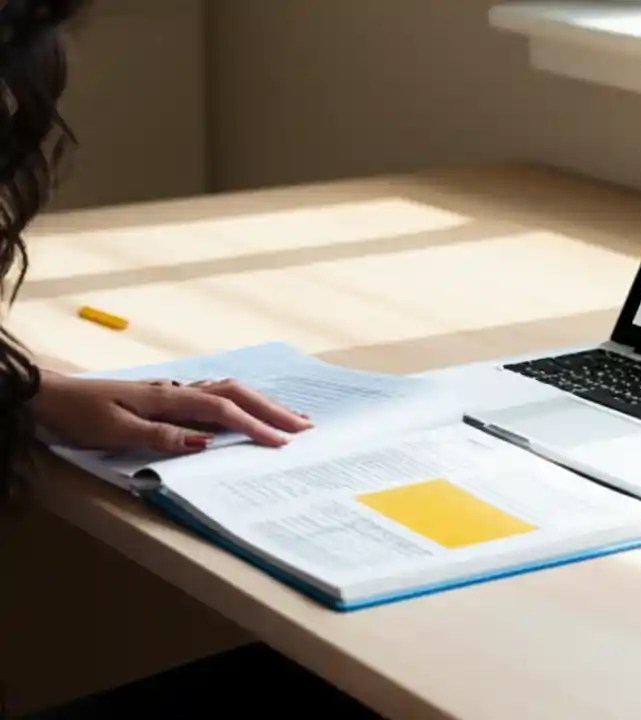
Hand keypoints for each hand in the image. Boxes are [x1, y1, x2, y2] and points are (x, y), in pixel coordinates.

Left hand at [30, 375, 313, 453]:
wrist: (48, 397)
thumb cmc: (78, 415)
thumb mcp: (113, 430)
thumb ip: (159, 435)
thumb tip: (204, 441)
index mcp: (167, 398)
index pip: (222, 410)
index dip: (254, 426)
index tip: (283, 443)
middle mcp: (177, 390)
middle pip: (236, 394)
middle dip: (273, 410)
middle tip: (307, 427)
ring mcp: (174, 391)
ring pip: (229, 391)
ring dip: (262, 403)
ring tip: (292, 417)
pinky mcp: (169, 397)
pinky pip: (216, 395)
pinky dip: (242, 401)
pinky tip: (252, 408)